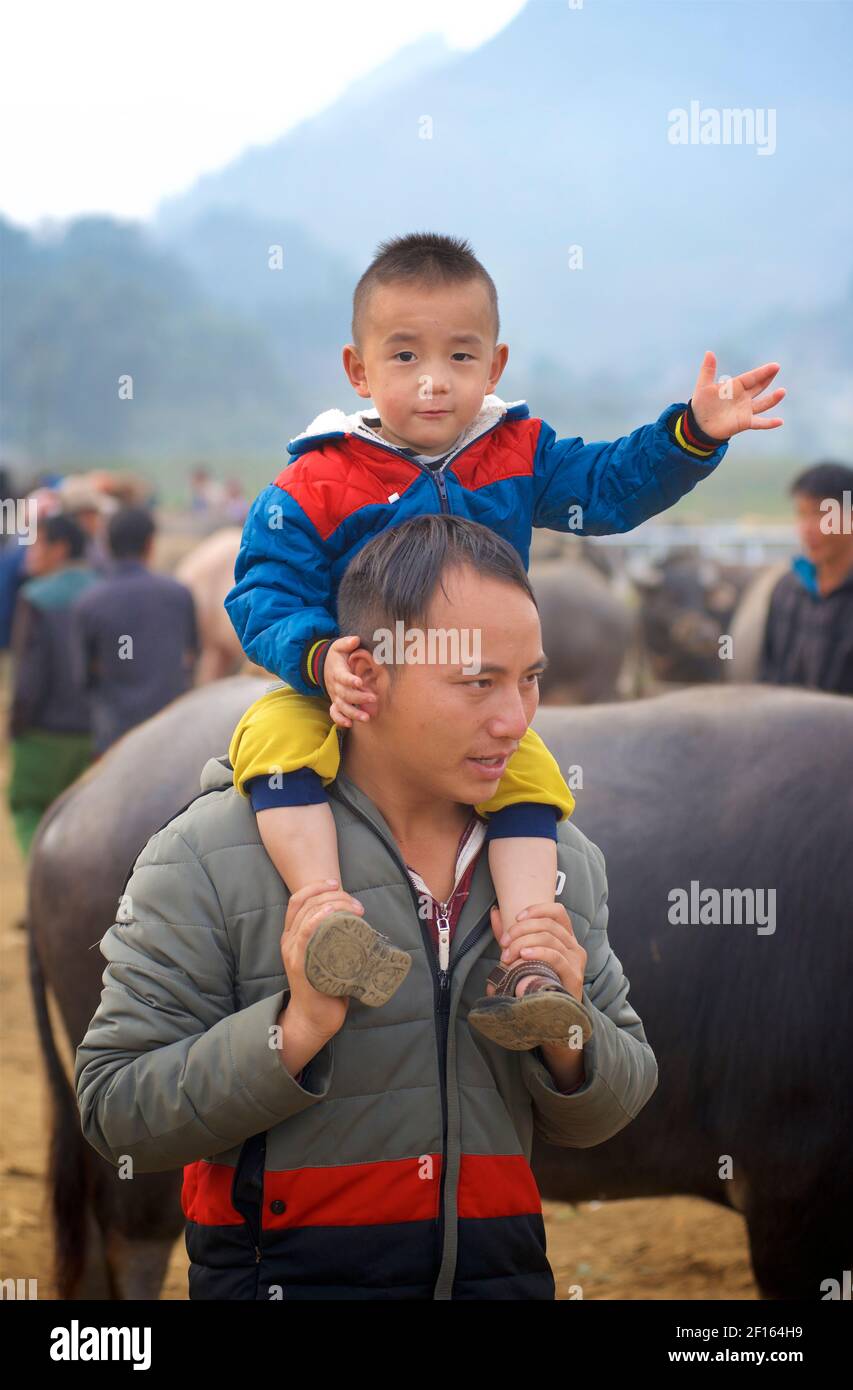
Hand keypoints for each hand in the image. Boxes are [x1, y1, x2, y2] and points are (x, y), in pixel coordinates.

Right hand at [279, 879, 365, 1040]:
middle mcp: (289, 940)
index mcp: (292, 935)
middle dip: (333, 894)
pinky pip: (305, 934)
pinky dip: (318, 918)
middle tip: (357, 904)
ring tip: (355, 909)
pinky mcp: (300, 965)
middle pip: (307, 903)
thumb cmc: (327, 985)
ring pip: (308, 915)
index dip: (316, 886)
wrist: (315, 1018)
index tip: (337, 883)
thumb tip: (357, 920)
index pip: (298, 899)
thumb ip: (333, 938)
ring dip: (333, 904)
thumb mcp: (327, 954)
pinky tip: (332, 912)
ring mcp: (293, 952)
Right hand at [323, 635, 377, 728]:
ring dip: (353, 713)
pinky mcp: (335, 702)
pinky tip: (349, 724)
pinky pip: (335, 713)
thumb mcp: (338, 646)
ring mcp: (335, 696)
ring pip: (342, 706)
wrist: (323, 666)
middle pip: (345, 694)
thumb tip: (355, 640)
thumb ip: (347, 643)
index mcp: (337, 671)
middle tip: (373, 698)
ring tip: (366, 718)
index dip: (350, 680)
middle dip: (359, 697)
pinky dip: (340, 719)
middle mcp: (335, 686)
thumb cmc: (336, 656)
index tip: (360, 682)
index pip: (343, 677)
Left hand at [486, 902, 586, 1003]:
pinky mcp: (574, 976)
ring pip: (550, 938)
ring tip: (508, 956)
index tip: (516, 918)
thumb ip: (511, 935)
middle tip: (504, 943)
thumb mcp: (523, 955)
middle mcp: (574, 946)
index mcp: (566, 938)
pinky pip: (556, 957)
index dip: (537, 910)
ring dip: (523, 943)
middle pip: (548, 924)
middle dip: (521, 930)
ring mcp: (576, 960)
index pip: (558, 912)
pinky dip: (538, 952)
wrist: (553, 1016)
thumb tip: (495, 912)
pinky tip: (524, 956)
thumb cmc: (537, 982)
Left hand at [690, 350, 784, 439]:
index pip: (752, 377)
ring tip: (782, 392)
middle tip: (777, 369)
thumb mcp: (703, 386)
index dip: (763, 372)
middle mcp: (743, 397)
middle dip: (768, 378)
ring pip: (763, 404)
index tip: (775, 366)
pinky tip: (780, 421)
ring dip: (772, 399)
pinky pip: (760, 423)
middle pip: (759, 386)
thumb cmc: (702, 404)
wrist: (699, 425)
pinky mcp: (745, 422)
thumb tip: (709, 352)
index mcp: (735, 386)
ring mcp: (746, 410)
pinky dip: (769, 423)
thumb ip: (707, 370)